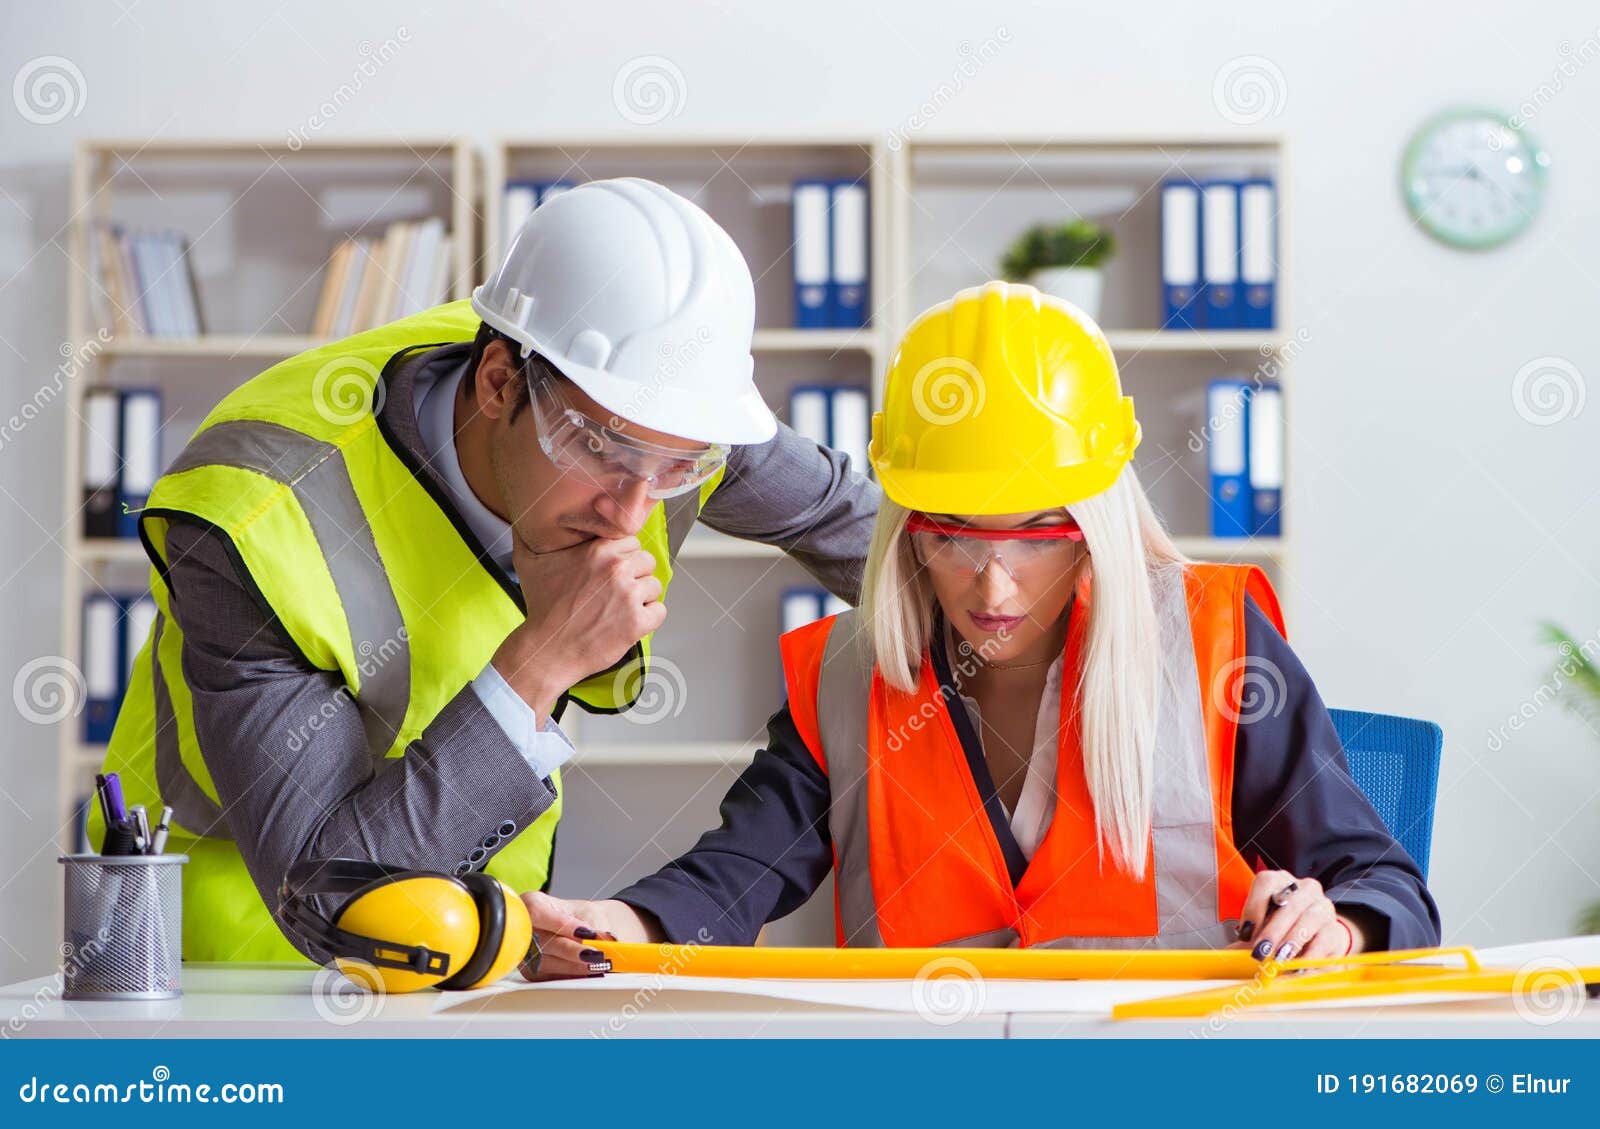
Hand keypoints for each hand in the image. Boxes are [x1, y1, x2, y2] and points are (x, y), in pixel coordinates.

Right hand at [492, 535, 663, 717]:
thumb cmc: (540, 608)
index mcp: (598, 551)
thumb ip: (530, 536)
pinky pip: (659, 611)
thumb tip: (526, 517)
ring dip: (642, 598)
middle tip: (616, 593)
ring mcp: (628, 595)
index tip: (611, 572)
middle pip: (647, 562)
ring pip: (654, 586)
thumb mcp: (530, 564)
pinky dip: (649, 619)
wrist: (547, 649)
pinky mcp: (637, 622)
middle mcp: (616, 569)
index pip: (632, 542)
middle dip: (635, 576)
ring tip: (620, 609)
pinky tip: (629, 623)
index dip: (623, 558)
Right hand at [518, 892, 664, 980]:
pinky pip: (548, 978)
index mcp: (538, 905)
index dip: (557, 922)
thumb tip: (592, 942)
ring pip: (543, 963)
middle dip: (572, 951)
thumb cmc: (601, 920)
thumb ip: (590, 930)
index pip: (534, 908)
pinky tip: (587, 975)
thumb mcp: (598, 919)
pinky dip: (570, 976)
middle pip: (540, 940)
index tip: (586, 932)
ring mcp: (529, 954)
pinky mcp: (537, 974)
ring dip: (573, 967)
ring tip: (599, 966)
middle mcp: (528, 929)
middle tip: (599, 956)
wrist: (609, 933)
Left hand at [1230, 870, 1364, 962]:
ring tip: (1279, 960)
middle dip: (1272, 931)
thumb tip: (1228, 954)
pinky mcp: (1335, 928)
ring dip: (1291, 941)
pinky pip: (1325, 939)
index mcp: (1281, 881)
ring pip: (1310, 918)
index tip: (1245, 932)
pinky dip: (1310, 955)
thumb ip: (1247, 937)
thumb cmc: (1280, 931)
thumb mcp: (1261, 929)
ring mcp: (1323, 906)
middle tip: (1260, 952)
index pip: (1266, 882)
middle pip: (1289, 904)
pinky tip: (1297, 967)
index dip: (1254, 907)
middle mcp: (1304, 889)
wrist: (1316, 940)